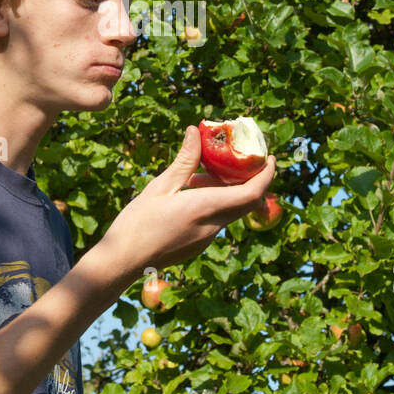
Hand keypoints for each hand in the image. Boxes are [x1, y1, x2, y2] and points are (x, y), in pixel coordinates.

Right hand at [98, 125, 276, 279]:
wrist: (123, 261)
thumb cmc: (138, 222)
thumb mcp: (160, 186)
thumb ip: (184, 161)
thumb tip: (195, 132)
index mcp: (206, 207)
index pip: (252, 193)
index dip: (266, 175)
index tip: (270, 157)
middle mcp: (213, 225)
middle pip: (246, 201)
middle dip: (251, 179)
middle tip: (243, 158)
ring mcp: (207, 238)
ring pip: (230, 209)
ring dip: (226, 189)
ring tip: (202, 173)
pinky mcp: (199, 244)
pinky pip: (217, 219)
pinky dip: (214, 202)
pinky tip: (190, 192)